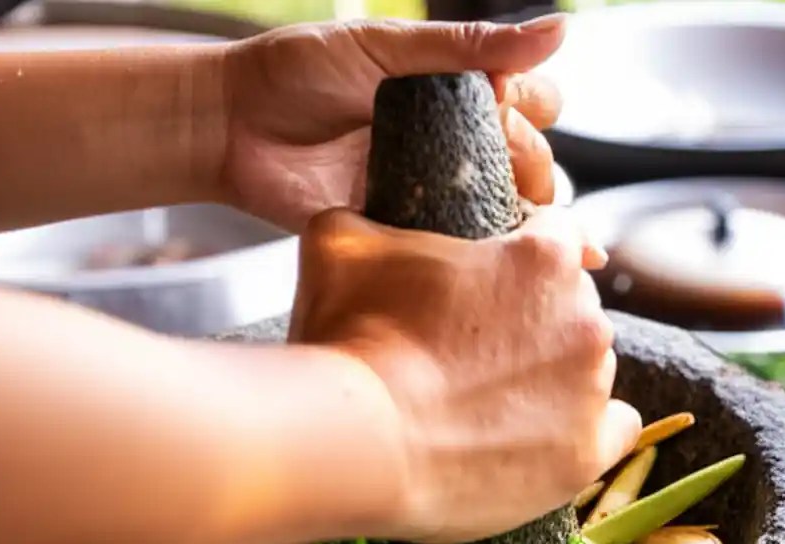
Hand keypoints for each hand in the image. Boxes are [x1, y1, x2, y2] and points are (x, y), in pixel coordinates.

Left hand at [220, 17, 565, 232]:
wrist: (227, 128)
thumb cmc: (295, 73)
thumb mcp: (386, 48)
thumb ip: (468, 46)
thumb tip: (557, 29)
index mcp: (456, 91)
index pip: (530, 99)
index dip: (536, 106)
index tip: (508, 106)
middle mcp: (453, 141)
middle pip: (529, 160)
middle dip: (535, 169)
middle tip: (513, 172)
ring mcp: (433, 191)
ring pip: (506, 210)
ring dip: (536, 223)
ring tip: (548, 240)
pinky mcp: (407, 234)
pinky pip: (462, 251)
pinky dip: (502, 263)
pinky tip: (544, 274)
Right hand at [290, 207, 640, 543]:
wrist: (357, 442)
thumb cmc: (351, 338)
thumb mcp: (342, 243)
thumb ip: (374, 218)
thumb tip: (367, 219)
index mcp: (543, 256)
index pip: (555, 231)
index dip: (520, 248)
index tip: (490, 275)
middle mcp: (584, 316)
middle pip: (571, 303)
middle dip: (531, 315)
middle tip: (471, 344)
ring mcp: (590, 388)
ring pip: (586, 365)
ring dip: (551, 372)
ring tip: (489, 397)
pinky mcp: (587, 452)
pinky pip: (613, 428)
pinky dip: (585, 427)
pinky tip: (545, 432)